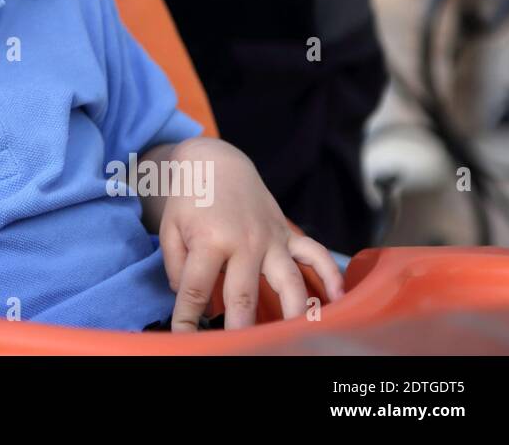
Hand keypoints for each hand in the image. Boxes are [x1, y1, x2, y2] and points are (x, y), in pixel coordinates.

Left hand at [156, 137, 345, 330]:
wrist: (216, 162)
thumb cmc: (190, 198)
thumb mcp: (170, 227)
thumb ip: (176, 265)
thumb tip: (187, 295)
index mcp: (210, 239)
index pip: (195, 288)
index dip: (188, 317)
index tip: (185, 336)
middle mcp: (245, 242)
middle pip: (243, 294)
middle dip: (239, 327)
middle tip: (236, 347)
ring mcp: (271, 238)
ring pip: (288, 281)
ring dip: (290, 313)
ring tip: (291, 338)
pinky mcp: (287, 234)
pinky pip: (315, 254)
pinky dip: (330, 275)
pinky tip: (338, 299)